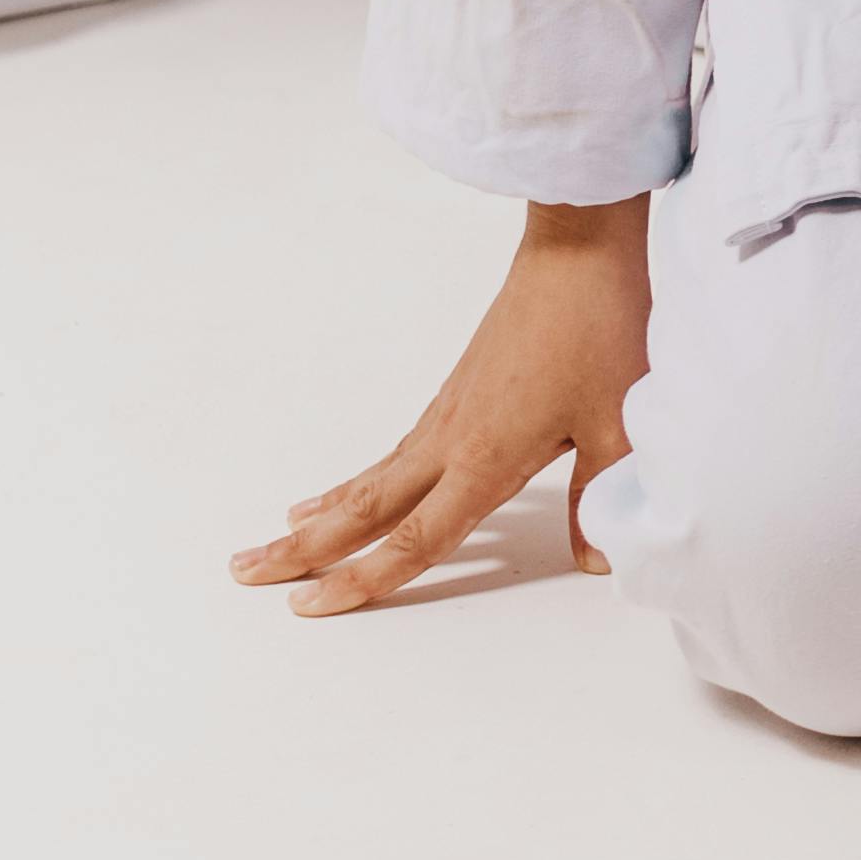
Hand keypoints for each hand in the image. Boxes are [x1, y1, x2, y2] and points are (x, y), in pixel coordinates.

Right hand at [236, 199, 647, 614]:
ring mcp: (447, 415)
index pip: (415, 540)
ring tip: (278, 538)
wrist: (574, 254)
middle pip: (366, 511)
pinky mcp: (455, 393)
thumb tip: (596, 560)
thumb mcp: (616, 422)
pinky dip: (359, 479)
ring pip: (373, 480)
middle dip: (305, 549)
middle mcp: (450, 441)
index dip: (363, 580)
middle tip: (244, 573)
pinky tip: (347, 489)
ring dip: (323, 514)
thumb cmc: (596, 330)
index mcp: (485, 459)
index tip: (307, 605)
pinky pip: (396, 453)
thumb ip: (600, 494)